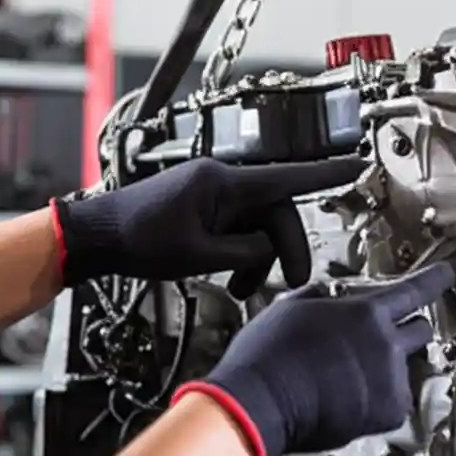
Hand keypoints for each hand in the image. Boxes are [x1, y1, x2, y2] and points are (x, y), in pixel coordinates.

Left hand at [51, 157, 366, 295]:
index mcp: (224, 183)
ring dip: (257, 260)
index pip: (287, 177)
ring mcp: (213, 194)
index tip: (358, 164)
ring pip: (257, 227)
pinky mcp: (204, 207)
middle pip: (275, 214)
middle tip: (289, 285)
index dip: (327, 173)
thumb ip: (243, 252)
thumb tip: (269, 251)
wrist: (98, 236)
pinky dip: (240, 255)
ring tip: (241, 291)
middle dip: (282, 251)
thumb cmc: (136, 240)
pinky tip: (228, 277)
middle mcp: (223, 182)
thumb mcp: (197, 255)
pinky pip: (238, 229)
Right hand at [171, 263, 454, 455]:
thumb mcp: (293, 308)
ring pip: (401, 369)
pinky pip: (392, 402)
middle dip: (406, 329)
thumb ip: (325, 299)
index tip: (447, 274)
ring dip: (384, 370)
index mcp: (365, 313)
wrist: (259, 401)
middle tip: (382, 339)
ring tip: (342, 380)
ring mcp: (389, 379)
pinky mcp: (387, 412)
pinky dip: (375, 402)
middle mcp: (386, 343)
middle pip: (420, 329)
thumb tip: (333, 298)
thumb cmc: (268, 356)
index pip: (414, 290)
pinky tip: (344, 400)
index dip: (434, 280)